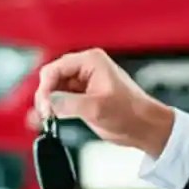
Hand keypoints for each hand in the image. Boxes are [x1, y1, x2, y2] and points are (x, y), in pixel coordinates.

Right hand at [33, 48, 174, 157]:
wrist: (144, 127)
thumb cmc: (131, 113)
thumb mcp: (96, 108)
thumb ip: (68, 103)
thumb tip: (48, 102)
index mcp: (91, 61)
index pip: (56, 68)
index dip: (46, 87)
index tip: (44, 106)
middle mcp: (86, 68)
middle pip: (53, 77)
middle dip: (46, 95)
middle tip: (45, 113)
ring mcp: (84, 82)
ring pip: (55, 89)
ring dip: (49, 103)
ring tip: (46, 118)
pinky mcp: (84, 96)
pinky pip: (62, 99)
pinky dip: (54, 108)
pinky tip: (50, 118)